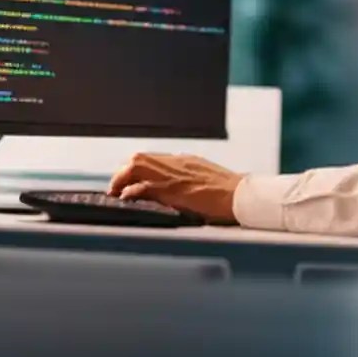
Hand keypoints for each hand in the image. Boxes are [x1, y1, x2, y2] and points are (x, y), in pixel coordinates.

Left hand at [107, 153, 243, 224]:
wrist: (242, 197)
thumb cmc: (231, 193)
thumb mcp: (208, 177)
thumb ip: (191, 177)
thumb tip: (179, 186)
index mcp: (185, 160)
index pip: (152, 158)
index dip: (136, 169)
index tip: (128, 180)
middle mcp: (177, 163)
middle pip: (140, 159)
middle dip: (124, 172)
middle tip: (116, 187)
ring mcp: (174, 175)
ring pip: (137, 166)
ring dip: (122, 179)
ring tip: (115, 192)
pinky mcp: (173, 190)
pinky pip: (144, 186)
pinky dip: (131, 191)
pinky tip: (125, 198)